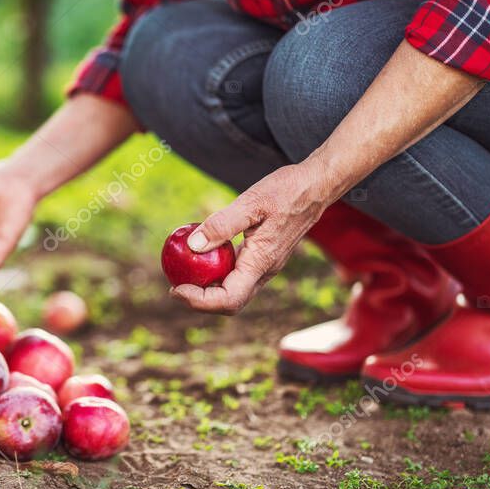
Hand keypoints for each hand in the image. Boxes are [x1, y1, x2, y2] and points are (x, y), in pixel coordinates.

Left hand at [171, 163, 332, 313]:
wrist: (316, 186)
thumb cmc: (287, 190)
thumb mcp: (252, 202)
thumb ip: (222, 225)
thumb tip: (193, 246)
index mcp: (262, 263)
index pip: (229, 299)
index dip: (200, 302)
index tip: (176, 289)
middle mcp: (264, 271)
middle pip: (230, 302)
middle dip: (200, 301)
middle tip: (173, 287)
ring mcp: (265, 266)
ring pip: (234, 291)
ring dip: (207, 290)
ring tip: (182, 275)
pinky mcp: (263, 257)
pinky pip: (237, 275)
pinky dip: (217, 273)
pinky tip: (201, 256)